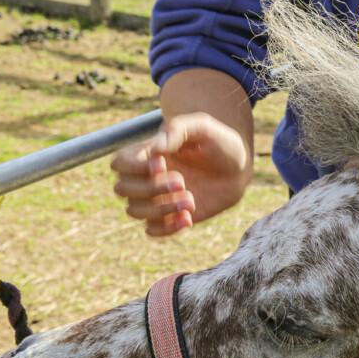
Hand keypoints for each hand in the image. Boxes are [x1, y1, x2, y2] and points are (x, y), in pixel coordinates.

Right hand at [111, 112, 251, 235]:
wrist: (238, 169)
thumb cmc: (218, 142)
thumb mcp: (202, 127)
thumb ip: (177, 130)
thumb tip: (155, 149)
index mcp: (148, 153)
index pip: (120, 163)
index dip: (135, 167)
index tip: (163, 164)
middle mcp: (145, 177)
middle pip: (122, 189)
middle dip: (150, 189)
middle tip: (182, 182)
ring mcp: (156, 198)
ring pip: (135, 211)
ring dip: (160, 209)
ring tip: (191, 201)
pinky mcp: (169, 216)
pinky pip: (152, 230)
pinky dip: (166, 228)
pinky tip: (188, 219)